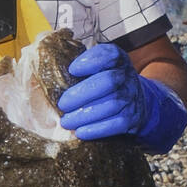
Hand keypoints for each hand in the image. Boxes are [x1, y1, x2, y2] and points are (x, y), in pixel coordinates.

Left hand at [56, 43, 186, 153]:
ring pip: (111, 105)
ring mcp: (132, 98)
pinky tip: (80, 132)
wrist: (138, 101)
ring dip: (85, 115)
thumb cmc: (106, 82)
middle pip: (108, 81)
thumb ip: (79, 61)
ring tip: (66, 121)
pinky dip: (96, 129)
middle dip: (82, 93)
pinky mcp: (132, 119)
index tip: (72, 70)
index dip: (91, 61)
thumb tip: (48, 58)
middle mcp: (127, 76)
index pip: (109, 54)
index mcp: (117, 59)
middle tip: (62, 104)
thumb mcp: (99, 66)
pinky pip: (116, 124)